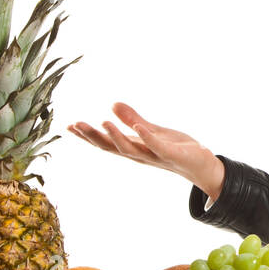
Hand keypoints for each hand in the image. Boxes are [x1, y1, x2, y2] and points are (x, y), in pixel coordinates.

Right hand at [67, 102, 224, 200]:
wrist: (200, 165)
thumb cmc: (174, 148)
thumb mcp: (151, 130)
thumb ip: (132, 118)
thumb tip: (112, 104)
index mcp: (133, 147)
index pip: (105, 142)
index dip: (87, 135)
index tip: (68, 126)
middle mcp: (140, 154)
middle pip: (112, 147)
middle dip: (93, 137)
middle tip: (75, 125)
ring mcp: (154, 155)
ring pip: (131, 149)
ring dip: (116, 137)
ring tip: (103, 122)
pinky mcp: (171, 154)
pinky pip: (156, 146)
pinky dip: (147, 138)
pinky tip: (138, 127)